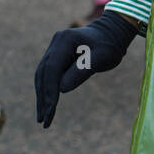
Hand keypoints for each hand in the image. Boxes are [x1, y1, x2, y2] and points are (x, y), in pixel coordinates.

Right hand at [35, 11, 137, 127]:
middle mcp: (56, 43)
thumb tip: (62, 89)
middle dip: (43, 97)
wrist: (111, 33)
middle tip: (44, 120)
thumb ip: (82, 71)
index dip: (50, 89)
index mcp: (65, 40)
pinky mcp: (56, 56)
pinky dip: (47, 90)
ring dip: (42, 96)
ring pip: (42, 75)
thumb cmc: (109, 45)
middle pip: (43, 73)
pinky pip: (48, 75)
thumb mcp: (102, 58)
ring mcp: (54, 49)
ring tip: (43, 118)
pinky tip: (47, 106)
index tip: (50, 108)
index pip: (52, 68)